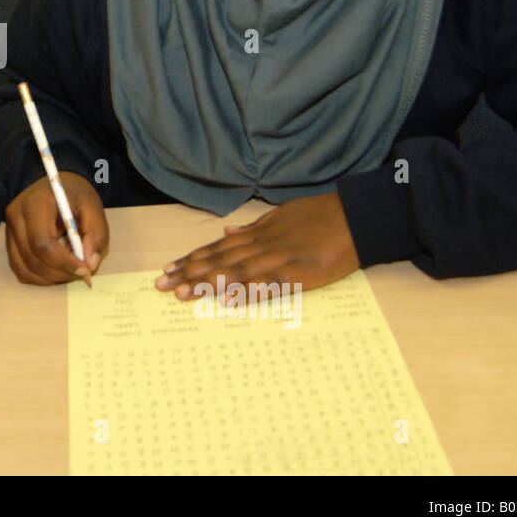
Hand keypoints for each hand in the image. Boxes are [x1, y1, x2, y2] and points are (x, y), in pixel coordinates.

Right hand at [4, 171, 107, 284]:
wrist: (55, 184)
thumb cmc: (74, 194)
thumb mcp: (92, 206)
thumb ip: (96, 233)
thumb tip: (90, 263)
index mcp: (36, 203)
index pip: (42, 243)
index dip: (64, 262)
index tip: (84, 268)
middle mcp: (16, 216)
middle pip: (32, 259)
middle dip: (60, 273)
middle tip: (81, 272)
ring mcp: (9, 230)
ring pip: (25, 269)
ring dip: (51, 278)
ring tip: (69, 269)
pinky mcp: (9, 242)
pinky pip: (20, 269)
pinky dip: (40, 277)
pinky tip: (56, 268)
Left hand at [156, 192, 359, 299]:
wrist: (354, 217)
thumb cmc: (319, 216)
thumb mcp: (281, 216)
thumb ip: (253, 228)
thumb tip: (227, 233)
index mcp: (257, 235)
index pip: (216, 249)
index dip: (191, 259)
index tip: (168, 268)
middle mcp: (261, 246)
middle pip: (218, 261)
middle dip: (188, 273)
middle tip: (162, 285)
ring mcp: (278, 260)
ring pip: (235, 272)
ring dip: (207, 284)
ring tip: (183, 293)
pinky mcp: (297, 273)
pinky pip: (266, 285)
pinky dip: (245, 292)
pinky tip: (226, 300)